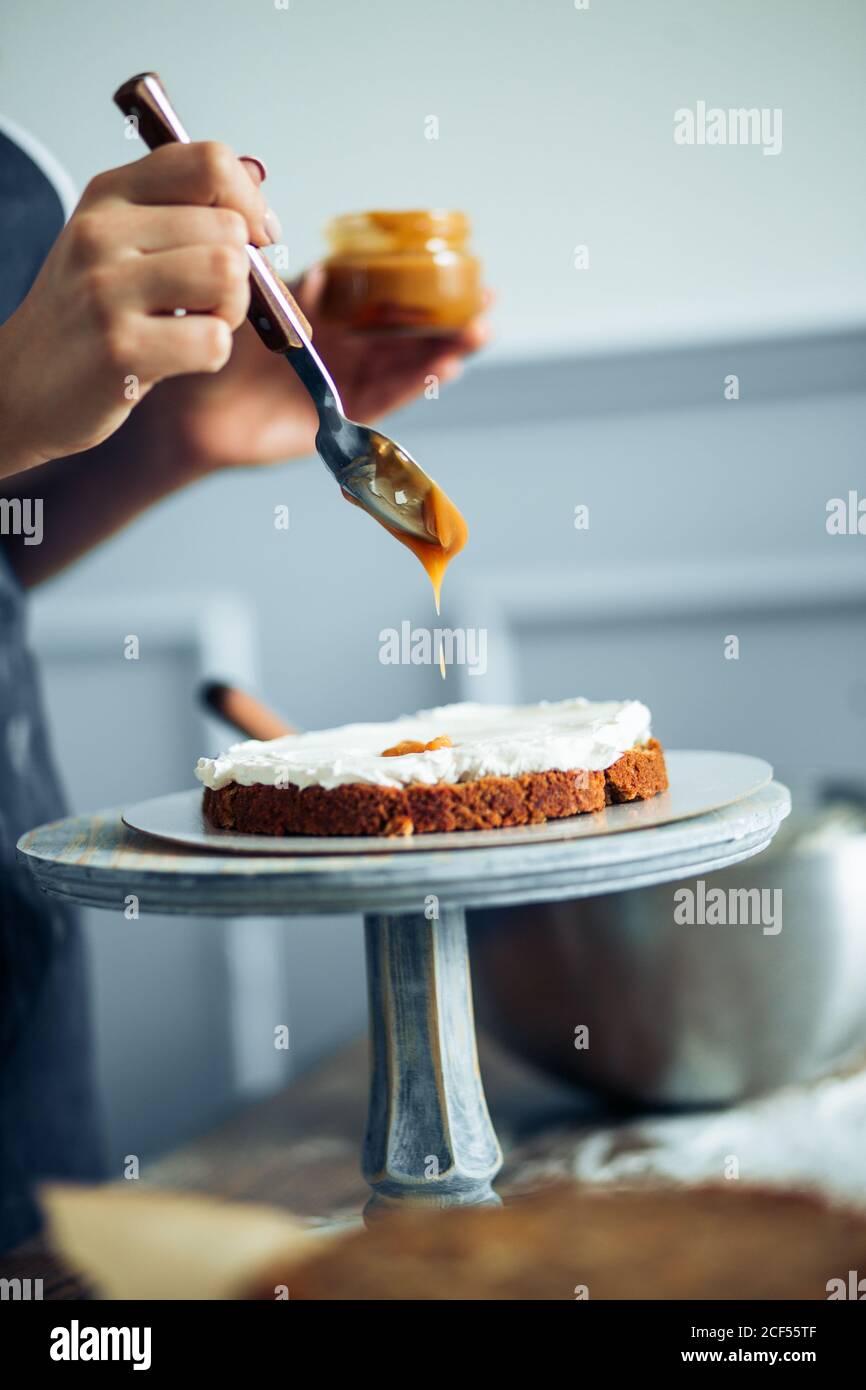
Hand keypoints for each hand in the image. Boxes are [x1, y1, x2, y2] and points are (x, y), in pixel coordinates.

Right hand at [0, 142, 272, 476]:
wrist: (22, 385)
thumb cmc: (90, 317)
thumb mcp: (122, 243)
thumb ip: (185, 209)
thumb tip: (257, 182)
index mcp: (109, 195)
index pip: (210, 163)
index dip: (251, 205)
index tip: (253, 239)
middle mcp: (102, 232)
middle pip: (230, 230)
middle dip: (239, 275)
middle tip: (204, 304)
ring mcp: (106, 290)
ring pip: (227, 277)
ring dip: (230, 313)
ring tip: (192, 326)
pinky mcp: (120, 349)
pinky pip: (214, 341)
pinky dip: (211, 356)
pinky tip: (174, 358)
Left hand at [142, 264, 490, 473]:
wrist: (196, 407)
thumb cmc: (221, 352)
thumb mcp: (262, 308)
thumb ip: (297, 291)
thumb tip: (329, 268)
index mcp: (331, 314)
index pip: (386, 295)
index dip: (423, 282)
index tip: (459, 263)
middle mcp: (347, 346)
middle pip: (410, 329)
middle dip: (449, 314)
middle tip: (487, 297)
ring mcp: (349, 379)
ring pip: (408, 363)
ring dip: (444, 347)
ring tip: (477, 331)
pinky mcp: (344, 413)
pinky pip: (388, 398)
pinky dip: (415, 383)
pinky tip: (444, 367)